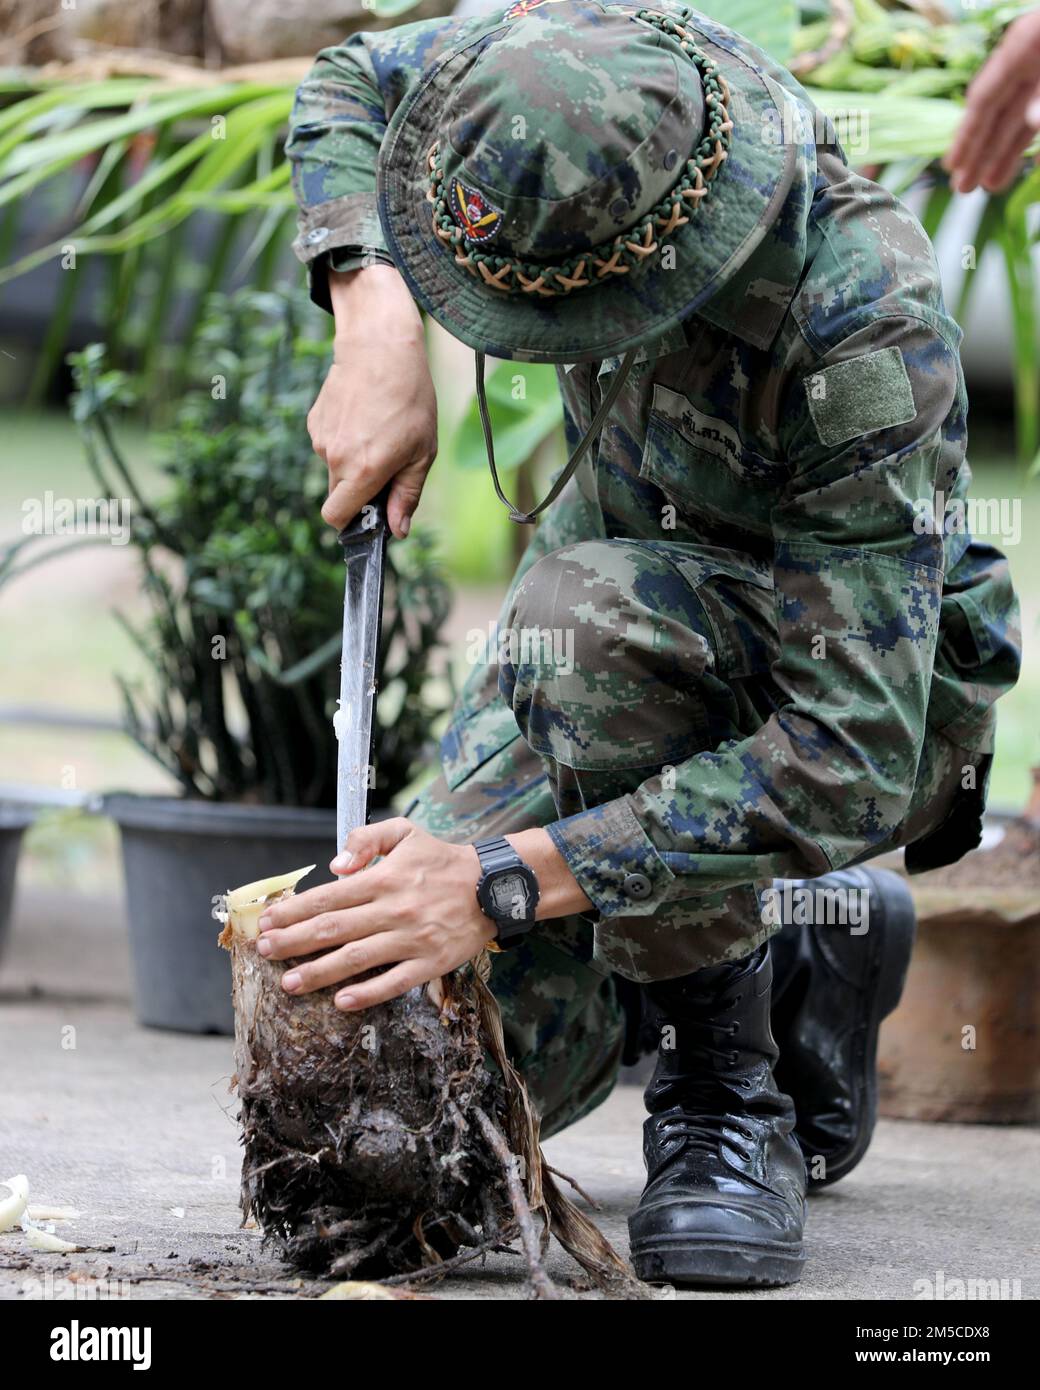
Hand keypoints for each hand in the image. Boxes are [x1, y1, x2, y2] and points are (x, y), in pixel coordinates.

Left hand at [255, 819, 494, 1009]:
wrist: (494, 886)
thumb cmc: (442, 860)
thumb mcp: (405, 833)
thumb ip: (365, 840)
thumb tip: (334, 866)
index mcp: (383, 879)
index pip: (328, 897)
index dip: (294, 912)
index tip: (268, 923)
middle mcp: (393, 910)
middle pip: (333, 930)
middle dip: (293, 942)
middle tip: (265, 954)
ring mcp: (412, 939)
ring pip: (356, 959)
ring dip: (319, 973)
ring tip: (289, 984)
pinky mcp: (430, 963)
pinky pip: (394, 982)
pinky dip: (367, 993)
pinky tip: (341, 1001)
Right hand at [307, 264, 437, 538]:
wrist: (380, 347)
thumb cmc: (410, 399)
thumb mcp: (422, 452)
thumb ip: (407, 495)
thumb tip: (398, 530)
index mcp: (363, 471)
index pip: (336, 517)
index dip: (351, 522)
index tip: (369, 513)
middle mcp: (335, 458)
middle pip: (337, 495)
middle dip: (357, 491)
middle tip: (385, 465)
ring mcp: (322, 438)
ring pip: (334, 468)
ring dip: (352, 462)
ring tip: (378, 431)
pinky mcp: (315, 421)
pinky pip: (329, 444)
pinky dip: (344, 440)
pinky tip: (363, 416)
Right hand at [944, 10, 1039, 193]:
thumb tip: (1034, 120)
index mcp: (1026, 43)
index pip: (987, 95)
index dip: (967, 134)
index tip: (952, 165)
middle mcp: (1034, 57)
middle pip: (1001, 111)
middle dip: (983, 151)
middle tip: (964, 189)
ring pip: (1024, 116)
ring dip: (1007, 152)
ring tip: (991, 187)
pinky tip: (1033, 166)